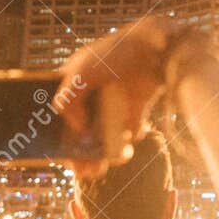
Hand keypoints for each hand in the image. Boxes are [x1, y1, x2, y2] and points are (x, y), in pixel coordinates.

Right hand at [56, 16, 174, 177]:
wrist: (158, 47)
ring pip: (107, 132)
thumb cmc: (116, 53)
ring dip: (107, 150)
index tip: (63, 158)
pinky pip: (131, 127)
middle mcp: (94, 92)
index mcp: (74, 82)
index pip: (62, 115)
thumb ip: (68, 101)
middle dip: (84, 152)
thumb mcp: (80, 73)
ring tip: (108, 163)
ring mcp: (116, 98)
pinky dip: (132, 135)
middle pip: (84, 129)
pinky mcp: (137, 103)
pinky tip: (134, 133)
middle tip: (88, 171)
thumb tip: (79, 130)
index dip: (60, 138)